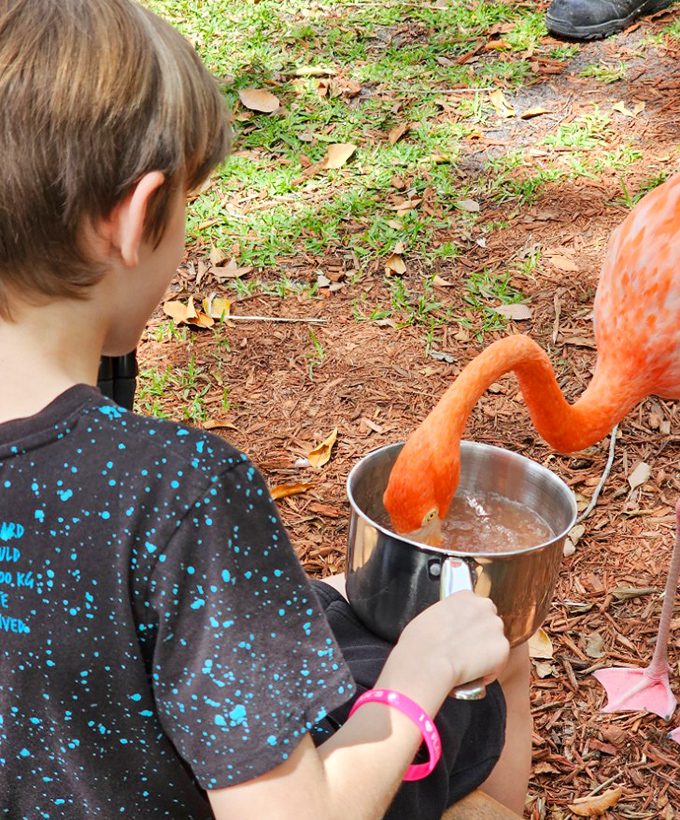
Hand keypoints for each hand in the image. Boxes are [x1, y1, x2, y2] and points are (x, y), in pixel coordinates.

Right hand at [378, 592, 508, 714]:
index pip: (475, 607)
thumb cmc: (420, 642)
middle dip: (480, 636)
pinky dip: (488, 672)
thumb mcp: (430, 615)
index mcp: (465, 595)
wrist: (426, 662)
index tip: (461, 634)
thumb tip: (449, 627)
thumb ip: (448, 615)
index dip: (468, 623)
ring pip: (495, 643)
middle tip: (464, 650)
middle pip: (489, 623)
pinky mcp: (503, 648)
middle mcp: (484, 606)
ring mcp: (496, 626)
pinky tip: (470, 673)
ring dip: (485, 654)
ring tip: (465, 664)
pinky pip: (498, 663)